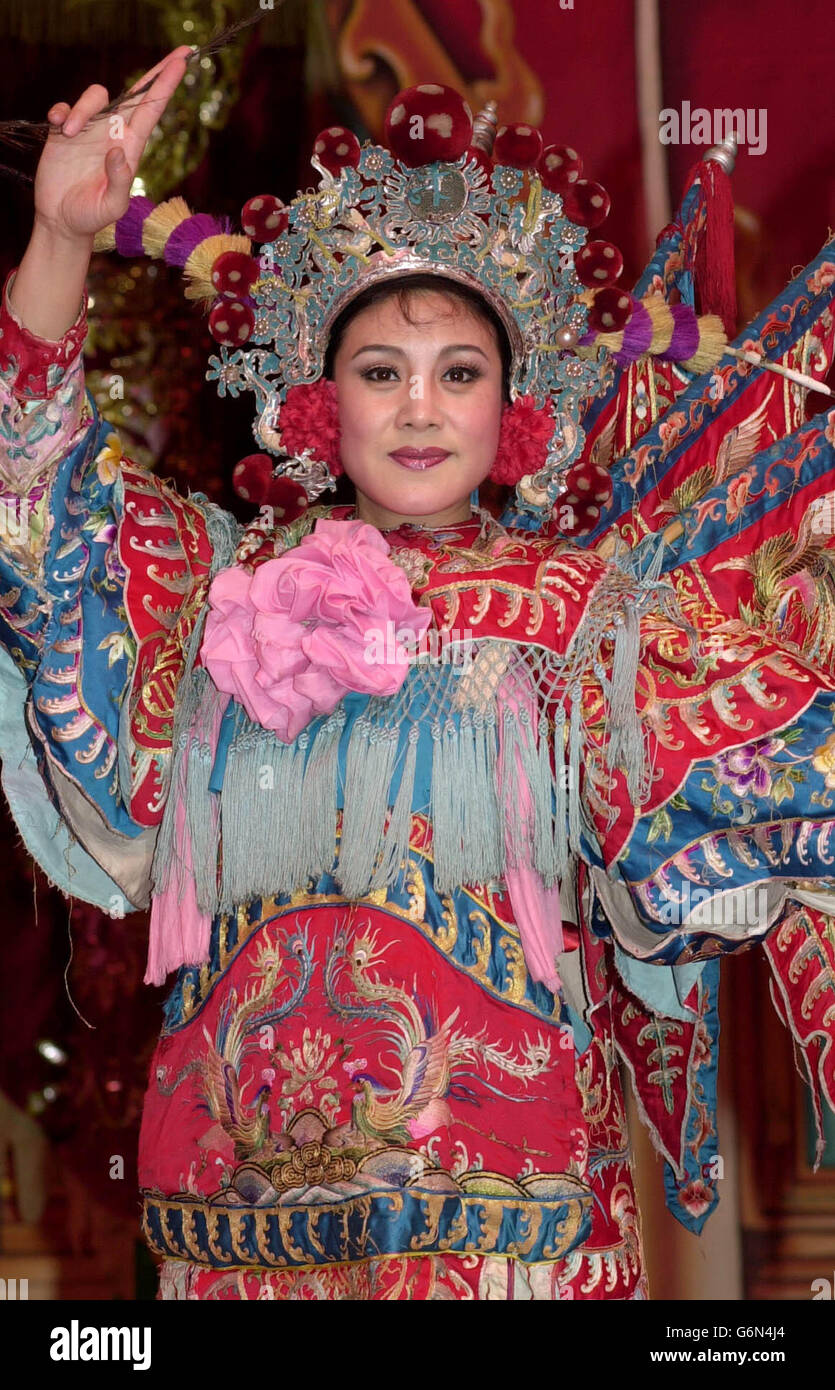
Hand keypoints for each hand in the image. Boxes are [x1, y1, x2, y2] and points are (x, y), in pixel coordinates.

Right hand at [32, 46, 192, 242]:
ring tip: (69, 133)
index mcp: (130, 148)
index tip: (184, 64)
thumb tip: (117, 151)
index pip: (152, 110)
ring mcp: (90, 129)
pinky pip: (64, 106)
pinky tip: (58, 127)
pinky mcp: (65, 130)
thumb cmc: (91, 216)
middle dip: (158, 72)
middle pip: (136, 93)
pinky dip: (60, 111)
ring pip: (95, 96)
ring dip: (81, 108)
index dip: (167, 86)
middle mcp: (113, 133)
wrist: (62, 220)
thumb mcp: (110, 207)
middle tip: (181, 52)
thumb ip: (119, 182)